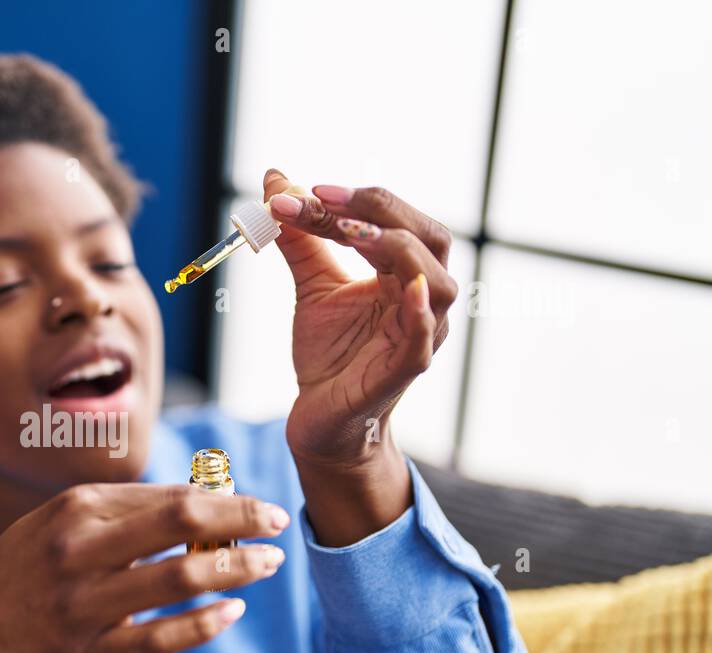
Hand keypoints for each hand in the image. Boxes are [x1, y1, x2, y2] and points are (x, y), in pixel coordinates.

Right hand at [0, 483, 289, 652]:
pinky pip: (158, 639)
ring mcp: (83, 605)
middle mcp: (78, 550)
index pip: (168, 495)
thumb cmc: (19, 572)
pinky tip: (231, 612)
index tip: (260, 506)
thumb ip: (119, 513)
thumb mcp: (55, 524)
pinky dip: (202, 625)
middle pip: (179, 524)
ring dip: (234, 570)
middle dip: (240, 521)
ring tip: (267, 565)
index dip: (224, 498)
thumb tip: (196, 501)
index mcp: (74, 510)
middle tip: (279, 524)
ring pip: (178, 581)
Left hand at [262, 170, 457, 469]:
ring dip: (396, 250)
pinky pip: (423, 339)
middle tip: (326, 200)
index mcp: (406, 273)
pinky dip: (418, 313)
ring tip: (349, 233)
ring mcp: (420, 335)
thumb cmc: (330, 352)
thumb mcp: (313, 284)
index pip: (397, 221)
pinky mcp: (407, 370)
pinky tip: (406, 290)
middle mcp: (422, 299)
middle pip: (429, 238)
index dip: (357, 200)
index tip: (306, 190)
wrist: (320, 414)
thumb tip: (276, 179)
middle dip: (380, 211)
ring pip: (435, 284)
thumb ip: (300, 236)